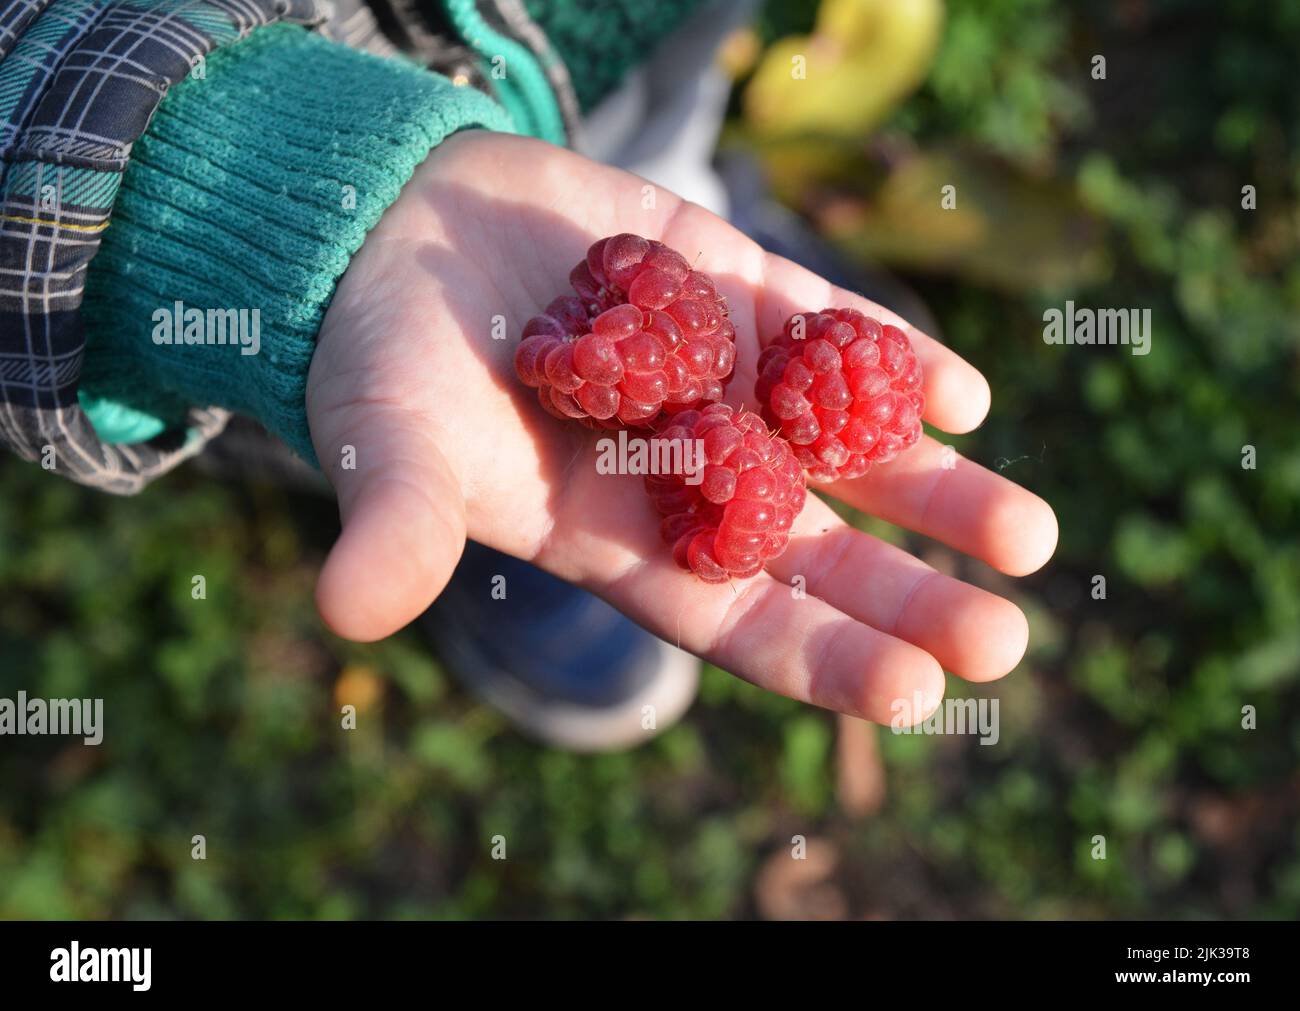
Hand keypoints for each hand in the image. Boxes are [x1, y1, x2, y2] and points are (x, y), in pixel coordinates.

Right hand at [306, 130, 1057, 723]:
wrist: (400, 233)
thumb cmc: (381, 362)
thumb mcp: (384, 446)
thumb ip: (393, 524)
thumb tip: (346, 618)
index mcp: (621, 541)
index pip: (737, 622)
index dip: (823, 657)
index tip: (914, 688)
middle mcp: (691, 477)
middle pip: (819, 553)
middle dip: (908, 594)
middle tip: (1003, 634)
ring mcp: (725, 388)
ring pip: (851, 454)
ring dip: (938, 489)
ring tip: (1027, 535)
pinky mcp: (736, 296)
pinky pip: (832, 335)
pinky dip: (894, 362)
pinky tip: (960, 395)